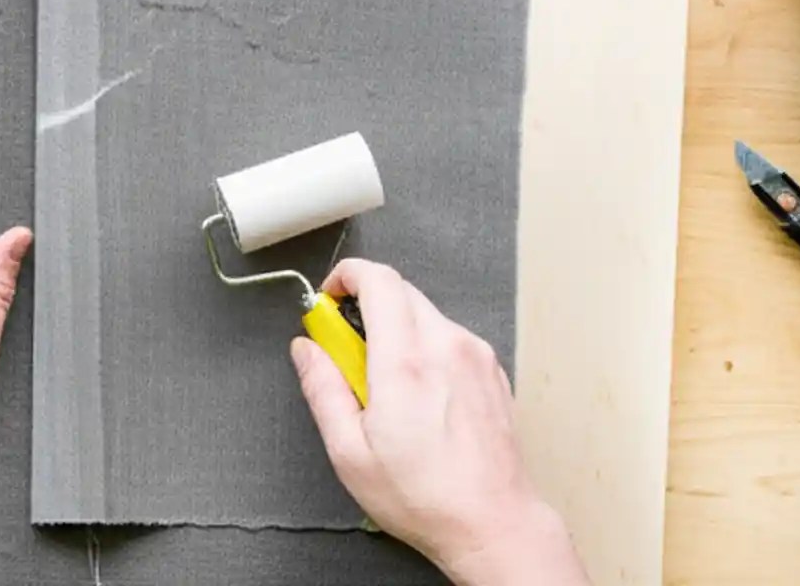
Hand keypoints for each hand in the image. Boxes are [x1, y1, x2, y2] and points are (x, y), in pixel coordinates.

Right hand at [291, 259, 588, 585]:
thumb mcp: (349, 451)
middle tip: (347, 352)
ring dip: (396, 330)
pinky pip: (449, 338)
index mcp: (405, 362)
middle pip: (400, 291)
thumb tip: (306, 350)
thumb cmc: (423, 496)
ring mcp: (476, 355)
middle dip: (365, 306)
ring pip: (425, 314)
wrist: (494, 523)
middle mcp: (446, 347)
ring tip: (384, 384)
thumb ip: (322, 388)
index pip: (378, 280)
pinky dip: (425, 349)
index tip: (328, 298)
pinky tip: (419, 396)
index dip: (346, 276)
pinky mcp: (492, 370)